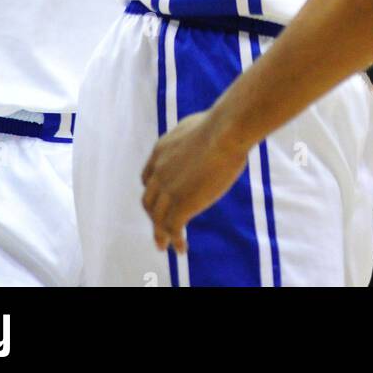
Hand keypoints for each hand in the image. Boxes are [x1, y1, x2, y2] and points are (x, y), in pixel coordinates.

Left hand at [141, 111, 248, 252]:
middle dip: (153, 215)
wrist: (225, 132)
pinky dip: (175, 240)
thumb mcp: (197, 126)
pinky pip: (173, 229)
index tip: (159, 201)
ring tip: (164, 246)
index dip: (152, 191)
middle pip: (148, 201)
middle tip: (159, 227)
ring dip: (160, 234)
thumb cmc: (221, 124)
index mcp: (161, 151)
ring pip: (157, 219)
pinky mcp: (181, 204)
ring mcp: (168, 189)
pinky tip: (182, 248)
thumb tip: (205, 135)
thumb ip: (192, 138)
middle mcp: (159, 171)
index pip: (147, 178)